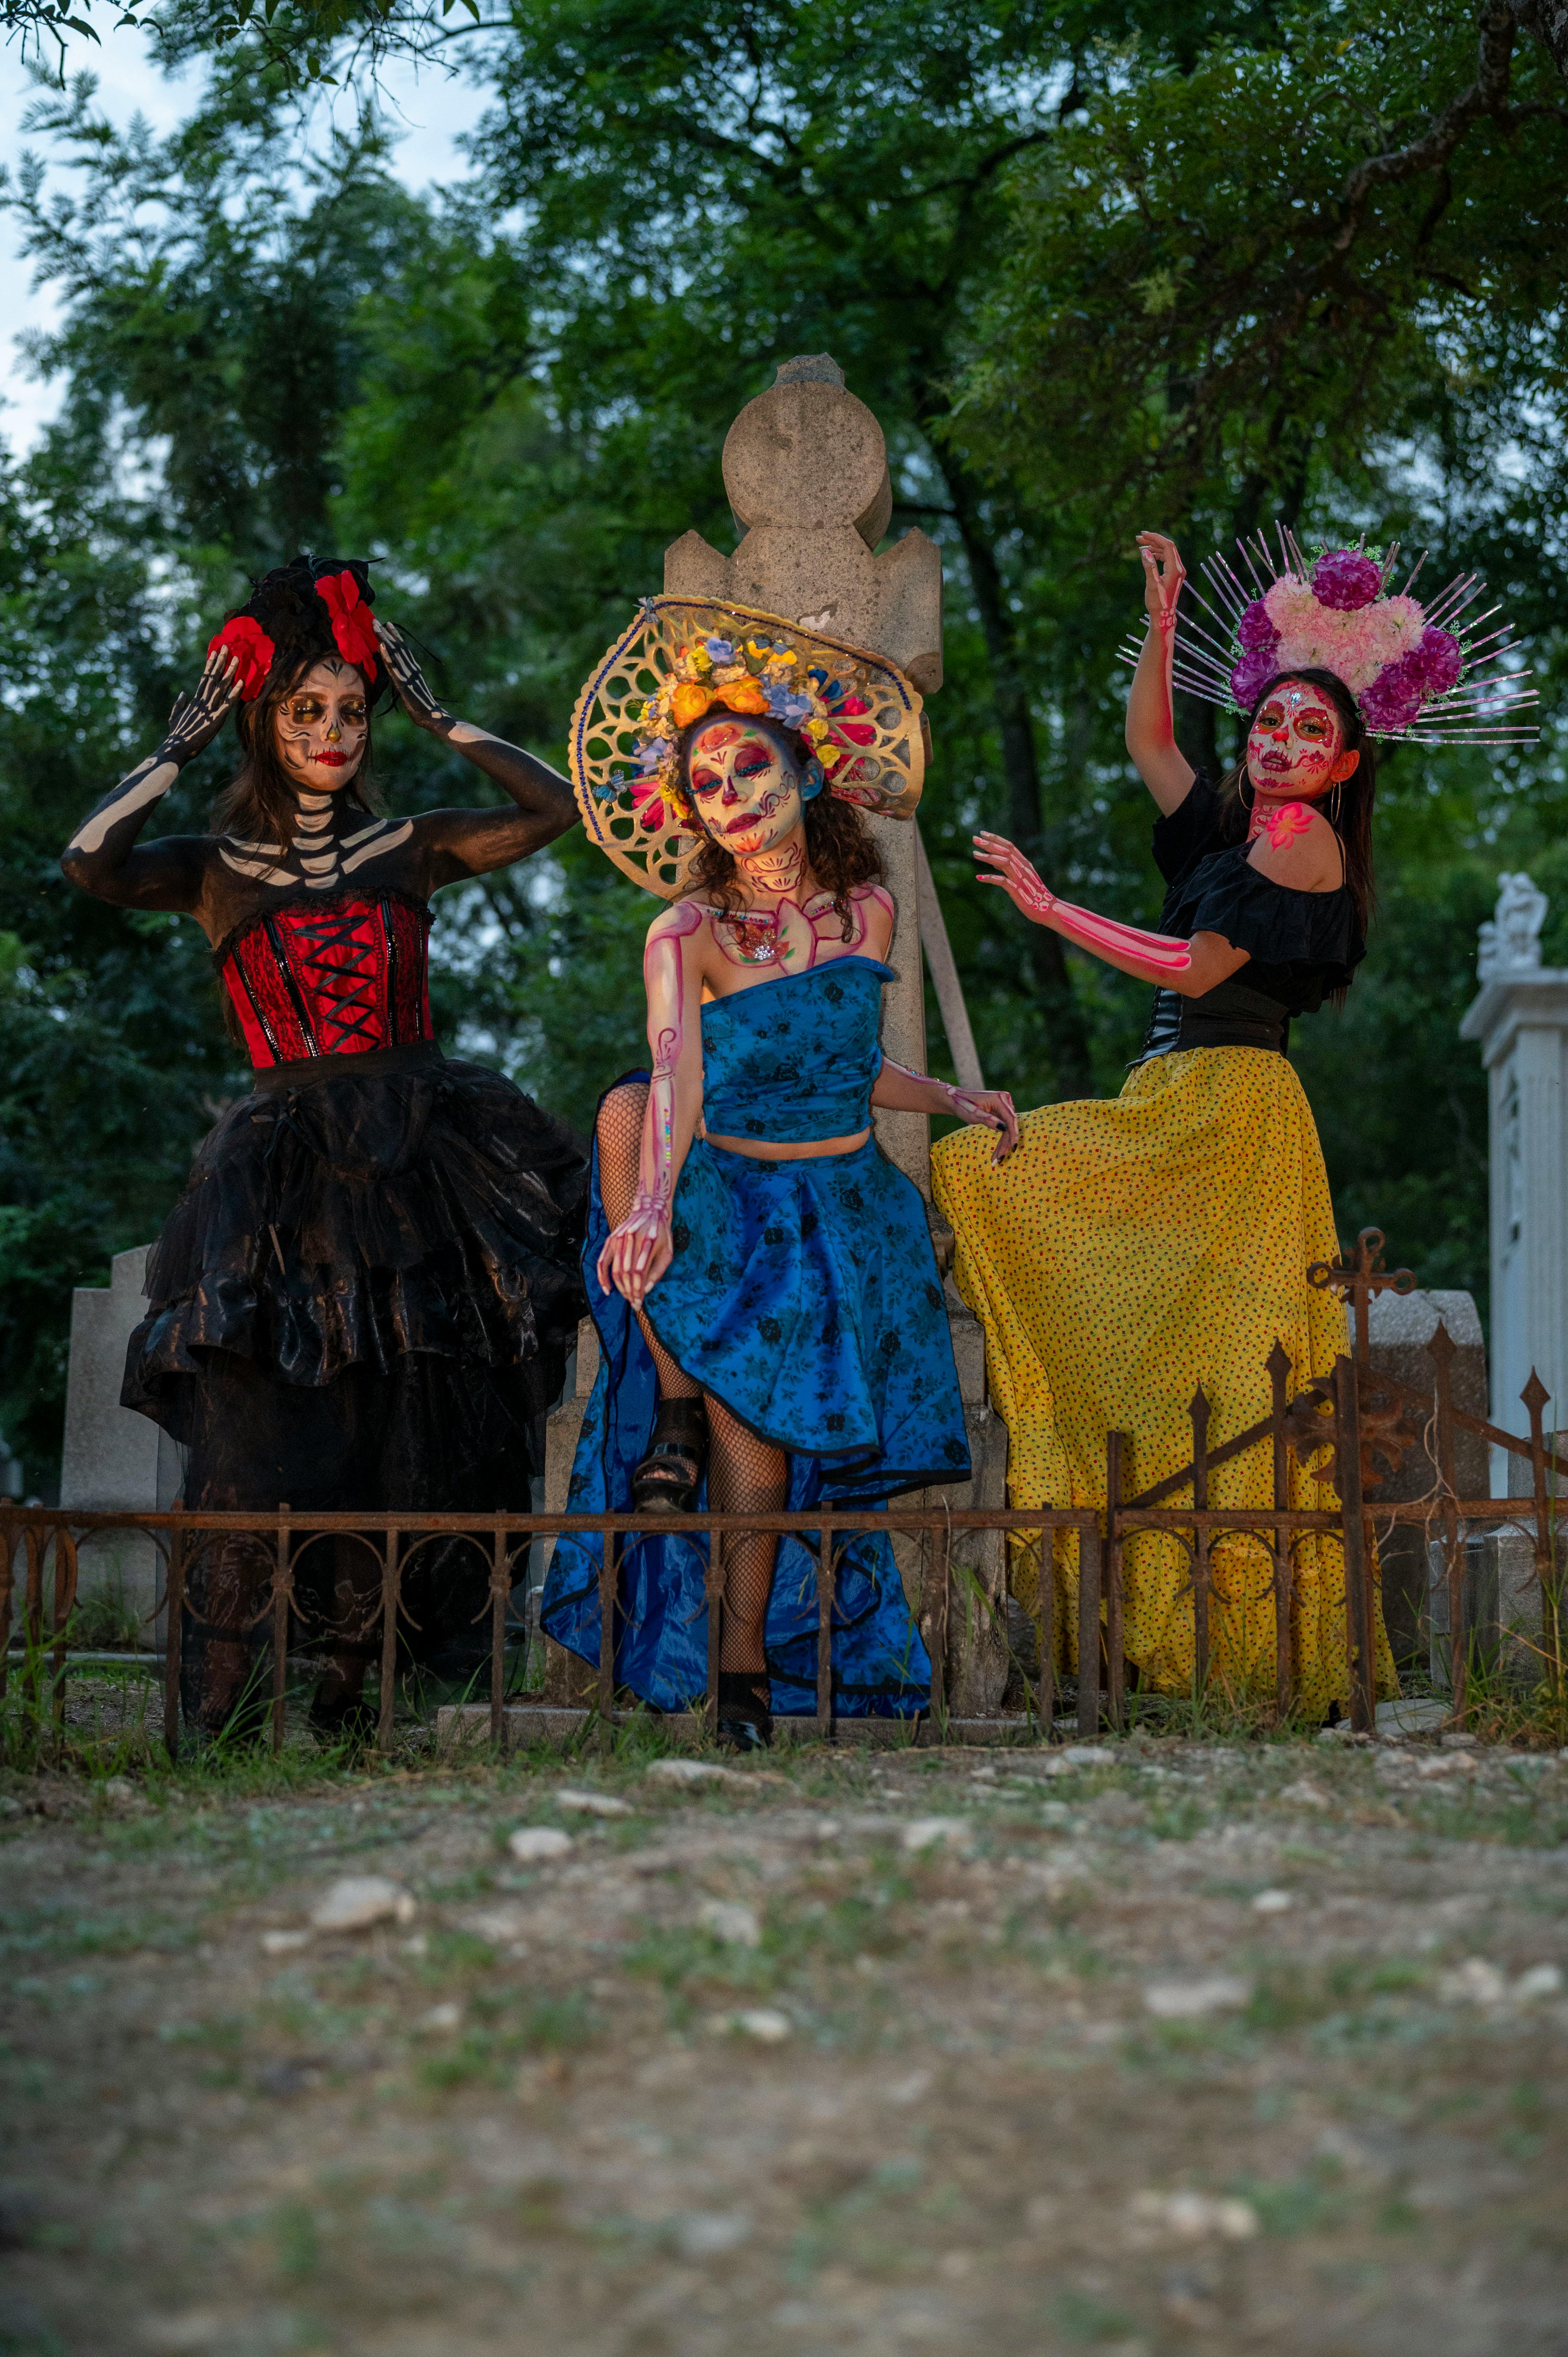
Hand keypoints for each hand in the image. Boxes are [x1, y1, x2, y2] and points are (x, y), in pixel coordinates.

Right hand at [160, 648, 241, 764]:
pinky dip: (235, 693)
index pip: (204, 678)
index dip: (210, 664)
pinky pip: (228, 703)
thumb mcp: (175, 717)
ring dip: (230, 672)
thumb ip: (179, 704)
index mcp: (194, 700)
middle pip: (213, 677)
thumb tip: (184, 693)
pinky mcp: (216, 719)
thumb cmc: (176, 735)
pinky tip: (241, 683)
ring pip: (222, 686)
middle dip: (220, 661)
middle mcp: (202, 701)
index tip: (214, 652)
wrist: (176, 748)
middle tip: (226, 646)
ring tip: (237, 658)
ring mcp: (209, 709)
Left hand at [377, 618, 452, 731]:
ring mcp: (407, 674)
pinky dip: (387, 655)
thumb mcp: (417, 692)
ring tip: (376, 626)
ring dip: (384, 638)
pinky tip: (381, 645)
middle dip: (386, 633)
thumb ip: (413, 684)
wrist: (433, 717)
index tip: (388, 624)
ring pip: (394, 653)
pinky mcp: (403, 683)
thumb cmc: (426, 708)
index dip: (395, 637)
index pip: (403, 650)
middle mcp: (410, 668)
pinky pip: (393, 666)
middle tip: (376, 620)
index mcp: (414, 670)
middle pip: (397, 647)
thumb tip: (414, 682)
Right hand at [596, 1195, 673, 1311]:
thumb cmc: (662, 1234)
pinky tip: (607, 1289)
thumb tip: (644, 1291)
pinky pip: (602, 1261)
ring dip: (620, 1288)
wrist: (649, 1210)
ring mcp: (619, 1239)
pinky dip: (602, 1277)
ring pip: (616, 1269)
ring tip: (626, 1297)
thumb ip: (658, 1272)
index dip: (638, 1290)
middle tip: (633, 1303)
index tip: (639, 1303)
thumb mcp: (667, 1252)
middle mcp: (632, 1240)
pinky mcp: (611, 1239)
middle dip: (629, 1292)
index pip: (639, 1272)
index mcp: (649, 1242)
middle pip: (626, 1273)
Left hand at [948, 1084, 1019, 1165]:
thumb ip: (989, 1120)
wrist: (957, 1100)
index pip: (1010, 1118)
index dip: (1013, 1134)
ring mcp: (1004, 1105)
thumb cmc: (964, 1105)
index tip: (1013, 1147)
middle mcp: (1004, 1100)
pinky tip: (998, 1151)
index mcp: (999, 1099)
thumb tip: (1004, 1128)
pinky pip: (1004, 1126)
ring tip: (996, 1159)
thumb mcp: (974, 1115)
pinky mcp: (1001, 1111)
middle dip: (1005, 1143)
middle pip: (1009, 1125)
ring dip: (1003, 1144)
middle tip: (999, 1159)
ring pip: (1008, 1128)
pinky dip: (1001, 1138)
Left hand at [973, 831, 1054, 925]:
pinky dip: (989, 878)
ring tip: (974, 854)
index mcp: (1024, 863)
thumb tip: (994, 863)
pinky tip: (979, 877)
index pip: (1009, 846)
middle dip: (989, 844)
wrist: (1047, 909)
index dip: (995, 839)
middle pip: (1004, 851)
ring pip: (1002, 862)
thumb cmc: (1034, 894)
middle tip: (974, 838)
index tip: (982, 833)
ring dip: (987, 857)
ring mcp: (1020, 878)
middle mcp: (1022, 868)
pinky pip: (1001, 881)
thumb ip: (1009, 869)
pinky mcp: (1017, 889)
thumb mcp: (1022, 878)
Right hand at [1135, 531, 1185, 626]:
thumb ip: (1149, 567)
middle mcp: (1179, 568)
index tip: (1143, 534)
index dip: (1155, 538)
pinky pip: (1166, 559)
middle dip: (1153, 541)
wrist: (1163, 616)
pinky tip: (1148, 556)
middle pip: (1167, 547)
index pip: (1167, 546)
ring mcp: (1177, 571)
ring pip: (1167, 552)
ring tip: (1140, 547)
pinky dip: (1157, 555)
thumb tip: (1145, 551)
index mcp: (1175, 569)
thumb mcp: (1152, 584)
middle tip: (1138, 538)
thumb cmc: (1157, 603)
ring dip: (1154, 547)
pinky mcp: (1174, 574)